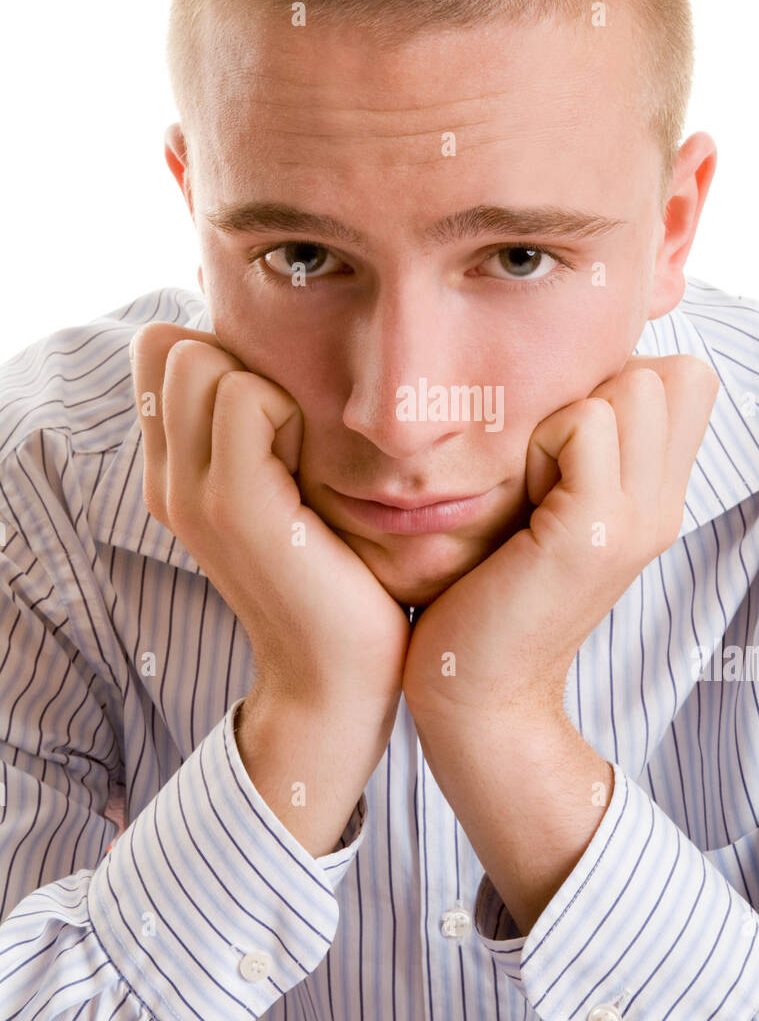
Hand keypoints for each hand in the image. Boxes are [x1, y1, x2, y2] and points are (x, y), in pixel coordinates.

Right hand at [129, 324, 410, 712]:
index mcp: (173, 473)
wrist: (336, 673)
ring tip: (301, 456)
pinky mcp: (233, 503)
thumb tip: (272, 355)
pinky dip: (291, 413)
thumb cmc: (333, 574)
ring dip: (268, 388)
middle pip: (173, 347)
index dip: (221, 356)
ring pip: (201, 362)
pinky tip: (313, 472)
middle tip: (291, 437)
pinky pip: (247, 397)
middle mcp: (167, 479)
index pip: (159, 351)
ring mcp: (191, 491)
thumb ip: (256, 429)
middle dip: (242, 366)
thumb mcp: (282, 489)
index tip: (274, 416)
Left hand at [401, 355, 719, 727]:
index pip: (689, 379)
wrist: (480, 698)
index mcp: (658, 499)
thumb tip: (570, 377)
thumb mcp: (551, 512)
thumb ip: (581, 454)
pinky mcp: (595, 530)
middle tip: (547, 458)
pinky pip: (588, 423)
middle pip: (674, 372)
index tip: (566, 439)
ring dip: (569, 413)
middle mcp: (664, 506)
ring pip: (636, 385)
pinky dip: (542, 441)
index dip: (624, 381)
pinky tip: (519, 498)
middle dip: (601, 389)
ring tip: (532, 480)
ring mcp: (638, 519)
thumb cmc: (488, 595)